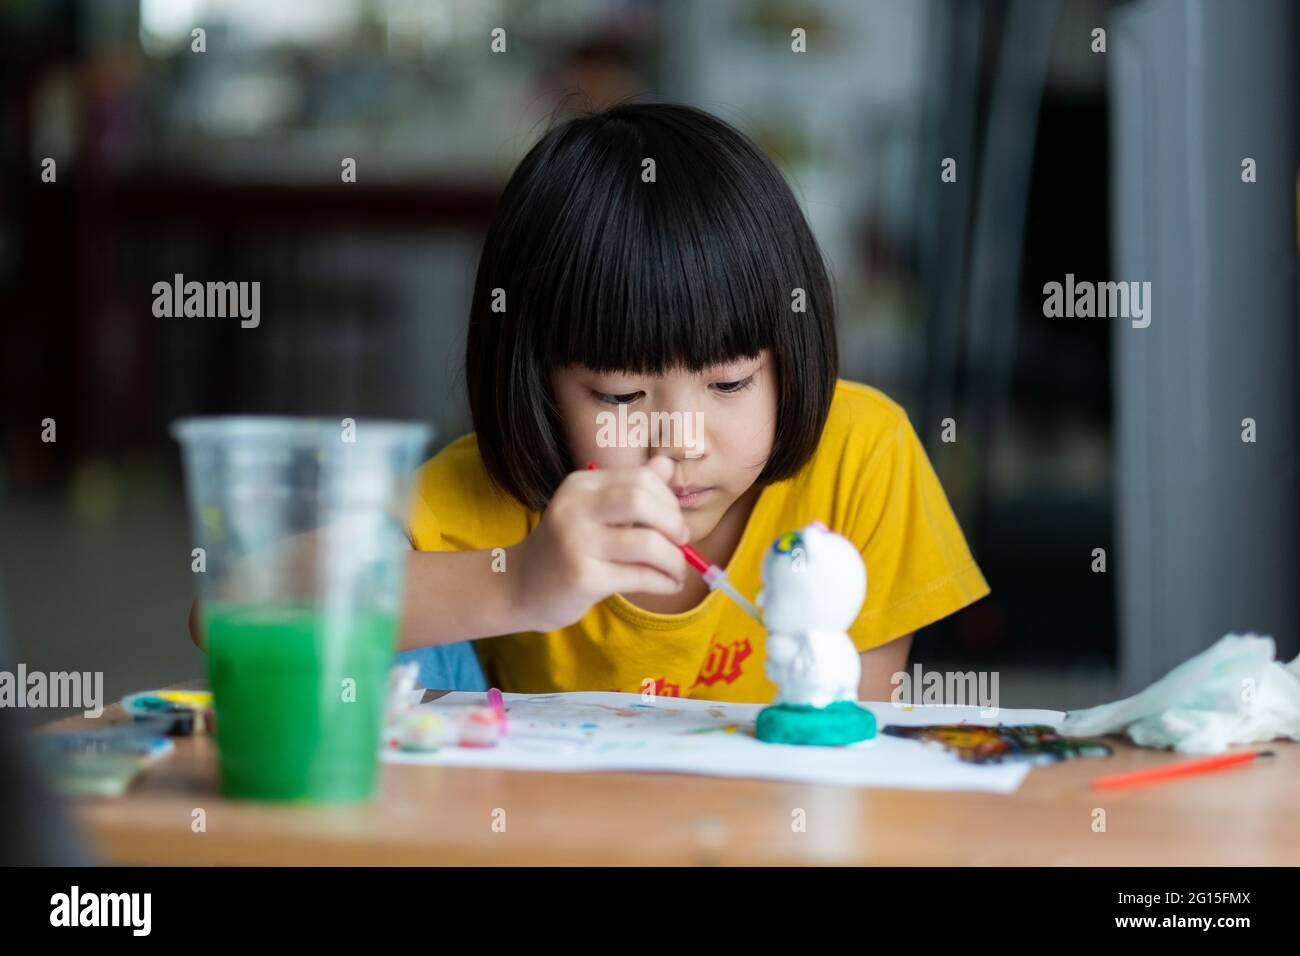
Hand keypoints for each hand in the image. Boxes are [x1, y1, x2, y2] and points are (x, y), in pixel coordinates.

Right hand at [508, 455, 689, 631]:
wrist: (521, 587)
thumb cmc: (568, 548)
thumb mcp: (595, 512)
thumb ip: (631, 489)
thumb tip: (668, 466)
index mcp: (581, 485)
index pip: (640, 478)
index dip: (669, 500)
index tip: (674, 522)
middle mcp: (575, 508)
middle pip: (642, 501)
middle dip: (674, 523)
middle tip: (681, 542)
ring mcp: (577, 542)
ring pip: (647, 543)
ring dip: (674, 559)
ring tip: (676, 571)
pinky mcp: (582, 577)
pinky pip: (639, 576)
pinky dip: (664, 582)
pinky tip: (667, 585)